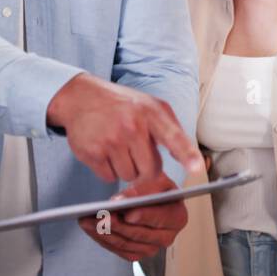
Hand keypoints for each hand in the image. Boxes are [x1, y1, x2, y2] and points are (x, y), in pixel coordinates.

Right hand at [47, 73, 202, 182]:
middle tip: (137, 153)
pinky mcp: (92, 152)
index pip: (173, 136)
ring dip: (126, 169)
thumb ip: (170, 128)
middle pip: (150, 171)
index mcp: (151, 112)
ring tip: (118, 148)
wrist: (80, 98)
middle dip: (145, 168)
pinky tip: (104, 151)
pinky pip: (109, 177)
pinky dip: (108, 170)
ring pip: (129, 177)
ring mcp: (111, 139)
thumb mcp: (149, 105)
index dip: (186, 154)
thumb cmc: (120, 104)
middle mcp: (132, 125)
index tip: (196, 168)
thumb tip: (188, 157)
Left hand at [77, 174, 187, 261]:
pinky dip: (102, 239)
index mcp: (177, 217)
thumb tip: (121, 200)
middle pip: (139, 234)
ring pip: (125, 244)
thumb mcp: (155, 178)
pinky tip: (90, 228)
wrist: (152, 198)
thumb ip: (142, 188)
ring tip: (87, 220)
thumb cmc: (155, 187)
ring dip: (104, 233)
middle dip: (117, 224)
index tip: (127, 213)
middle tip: (100, 216)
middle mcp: (167, 236)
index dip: (143, 216)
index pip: (160, 218)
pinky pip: (118, 250)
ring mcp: (152, 248)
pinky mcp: (137, 253)